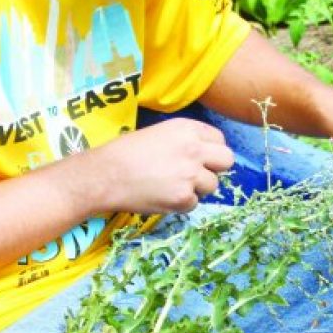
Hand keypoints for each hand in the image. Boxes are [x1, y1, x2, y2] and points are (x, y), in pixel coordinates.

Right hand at [84, 119, 234, 214]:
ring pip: (212, 185)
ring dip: (197, 188)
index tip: (200, 158)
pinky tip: (162, 196)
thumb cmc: (125, 152)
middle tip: (197, 175)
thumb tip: (205, 155)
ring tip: (171, 186)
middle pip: (227, 161)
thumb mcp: (159, 133)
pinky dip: (181, 204)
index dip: (211, 151)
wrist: (105, 175)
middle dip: (215, 169)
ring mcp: (191, 174)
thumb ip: (185, 141)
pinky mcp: (183, 198)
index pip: (219, 139)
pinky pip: (194, 204)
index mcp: (187, 128)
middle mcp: (194, 149)